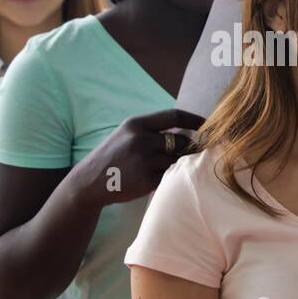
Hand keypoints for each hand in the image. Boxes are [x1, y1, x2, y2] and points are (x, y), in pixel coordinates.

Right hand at [72, 108, 204, 207]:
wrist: (90, 182)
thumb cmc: (113, 158)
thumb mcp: (127, 135)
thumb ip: (152, 131)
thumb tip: (185, 131)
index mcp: (136, 124)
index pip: (174, 116)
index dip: (194, 120)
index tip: (207, 125)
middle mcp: (140, 139)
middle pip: (180, 141)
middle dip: (190, 148)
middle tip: (194, 155)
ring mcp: (144, 160)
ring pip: (177, 160)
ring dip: (180, 165)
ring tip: (174, 169)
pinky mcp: (146, 179)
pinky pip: (169, 177)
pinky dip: (171, 179)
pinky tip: (163, 180)